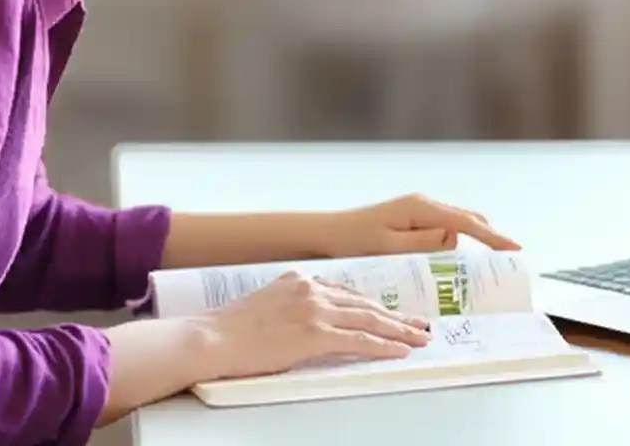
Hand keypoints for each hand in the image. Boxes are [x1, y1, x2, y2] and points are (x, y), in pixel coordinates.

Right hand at [199, 271, 431, 379]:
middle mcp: (312, 289)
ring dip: (399, 330)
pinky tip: (399, 350)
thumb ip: (295, 304)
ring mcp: (315, 310)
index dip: (373, 306)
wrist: (210, 338)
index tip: (390, 313)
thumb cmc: (231, 329)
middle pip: (365, 304)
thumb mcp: (268, 302)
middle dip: (396, 316)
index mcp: (302, 279)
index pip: (347, 293)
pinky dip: (383, 346)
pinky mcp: (314, 334)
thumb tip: (312, 319)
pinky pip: (359, 340)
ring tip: (419, 338)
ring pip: (369, 320)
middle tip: (419, 323)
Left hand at [324, 194, 520, 256]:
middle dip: (490, 236)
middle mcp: (423, 205)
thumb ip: (423, 244)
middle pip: (468, 219)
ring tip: (489, 263)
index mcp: (420, 209)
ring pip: (457, 223)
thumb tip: (454, 239)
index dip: (493, 237)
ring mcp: (417, 211)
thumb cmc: (350, 242)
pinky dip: (456, 241)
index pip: (466, 223)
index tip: (514, 249)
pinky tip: (457, 259)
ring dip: (474, 239)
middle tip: (509, 258)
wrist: (323, 234)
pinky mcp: (411, 220)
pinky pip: (443, 229)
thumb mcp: (388, 247)